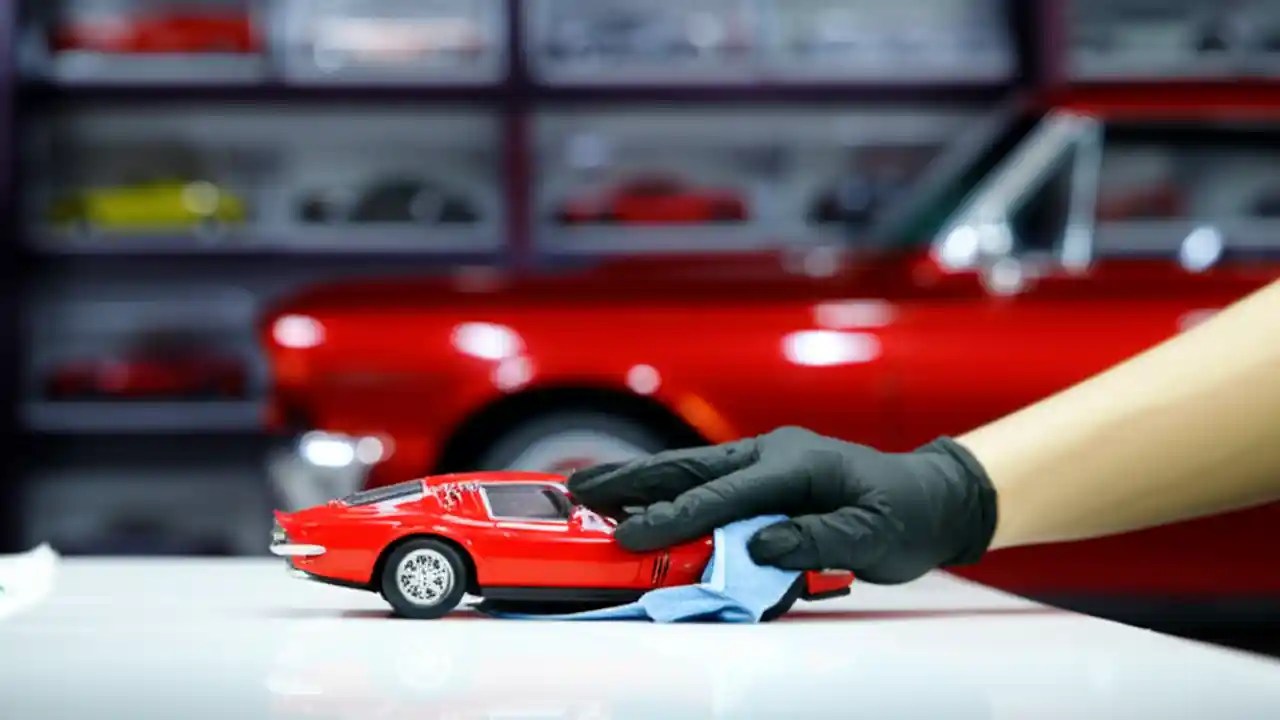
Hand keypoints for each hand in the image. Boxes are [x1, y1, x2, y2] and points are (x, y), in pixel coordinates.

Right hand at [567, 426, 997, 583]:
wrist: (932, 495)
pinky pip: (708, 478)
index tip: (633, 534)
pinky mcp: (767, 473)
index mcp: (798, 463)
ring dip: (641, 479)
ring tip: (591, 487)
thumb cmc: (906, 516)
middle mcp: (775, 452)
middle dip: (634, 480)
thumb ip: (818, 540)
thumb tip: (761, 547)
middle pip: (692, 466)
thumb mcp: (875, 536)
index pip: (726, 494)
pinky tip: (639, 496)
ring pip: (692, 467)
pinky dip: (668, 486)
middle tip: (581, 489)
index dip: (677, 516)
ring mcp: (768, 458)